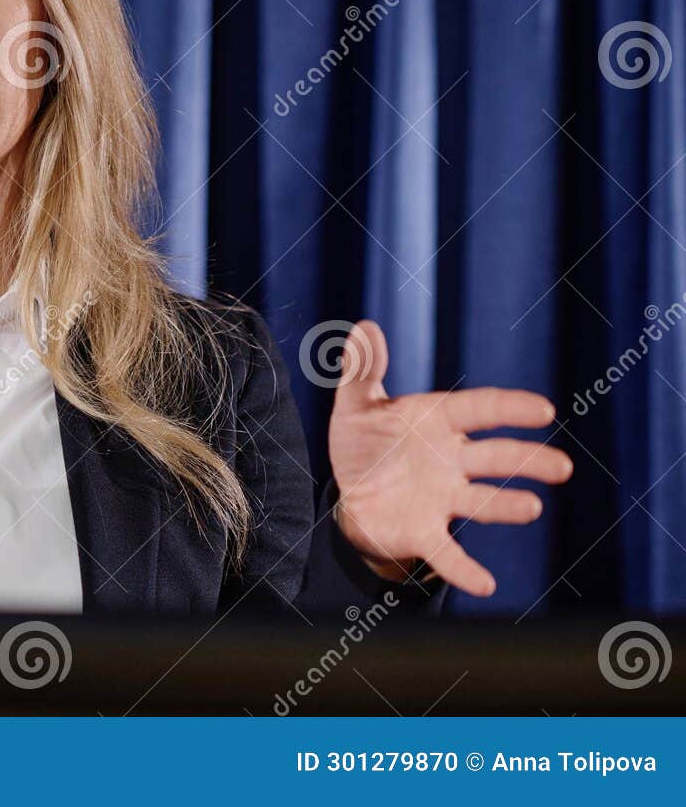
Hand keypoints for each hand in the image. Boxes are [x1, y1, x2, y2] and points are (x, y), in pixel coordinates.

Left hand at [327, 319, 572, 596]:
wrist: (351, 492)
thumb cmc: (364, 442)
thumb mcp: (355, 405)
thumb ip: (362, 371)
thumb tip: (364, 329)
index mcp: (438, 421)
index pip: (479, 409)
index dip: (509, 409)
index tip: (542, 408)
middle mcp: (450, 459)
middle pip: (494, 457)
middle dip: (527, 460)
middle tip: (562, 467)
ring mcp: (442, 497)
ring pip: (482, 501)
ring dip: (506, 505)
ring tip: (531, 507)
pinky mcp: (425, 531)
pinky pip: (448, 552)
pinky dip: (465, 569)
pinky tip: (486, 585)